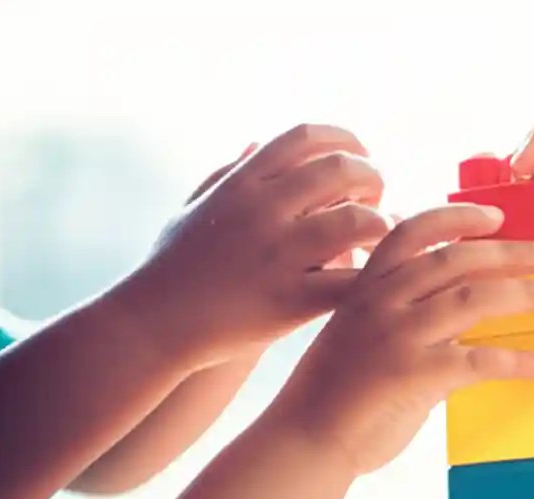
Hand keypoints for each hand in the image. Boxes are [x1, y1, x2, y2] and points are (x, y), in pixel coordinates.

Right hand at [118, 123, 389, 367]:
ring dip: (380, 224)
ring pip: (356, 221)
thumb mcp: (192, 210)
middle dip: (371, 177)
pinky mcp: (291, 300)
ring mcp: (278, 255)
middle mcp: (261, 210)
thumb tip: (257, 143)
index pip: (306, 137)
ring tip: (378, 236)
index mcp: (241, 183)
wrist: (153, 326)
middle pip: (340, 170)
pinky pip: (350, 280)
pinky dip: (372, 274)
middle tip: (377, 195)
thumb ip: (227, 173)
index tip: (360, 153)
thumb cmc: (170, 268)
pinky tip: (373, 276)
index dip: (344, 139)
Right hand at [266, 204, 533, 476]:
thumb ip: (403, 312)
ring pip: (475, 299)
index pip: (415, 232)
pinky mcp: (413, 376)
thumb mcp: (361, 333)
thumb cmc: (335, 390)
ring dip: (526, 294)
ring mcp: (397, 336)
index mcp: (368, 285)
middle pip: (457, 259)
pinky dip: (517, 361)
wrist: (304, 439)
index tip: (496, 215)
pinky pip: (479, 360)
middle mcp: (382, 302)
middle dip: (510, 252)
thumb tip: (460, 300)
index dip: (458, 218)